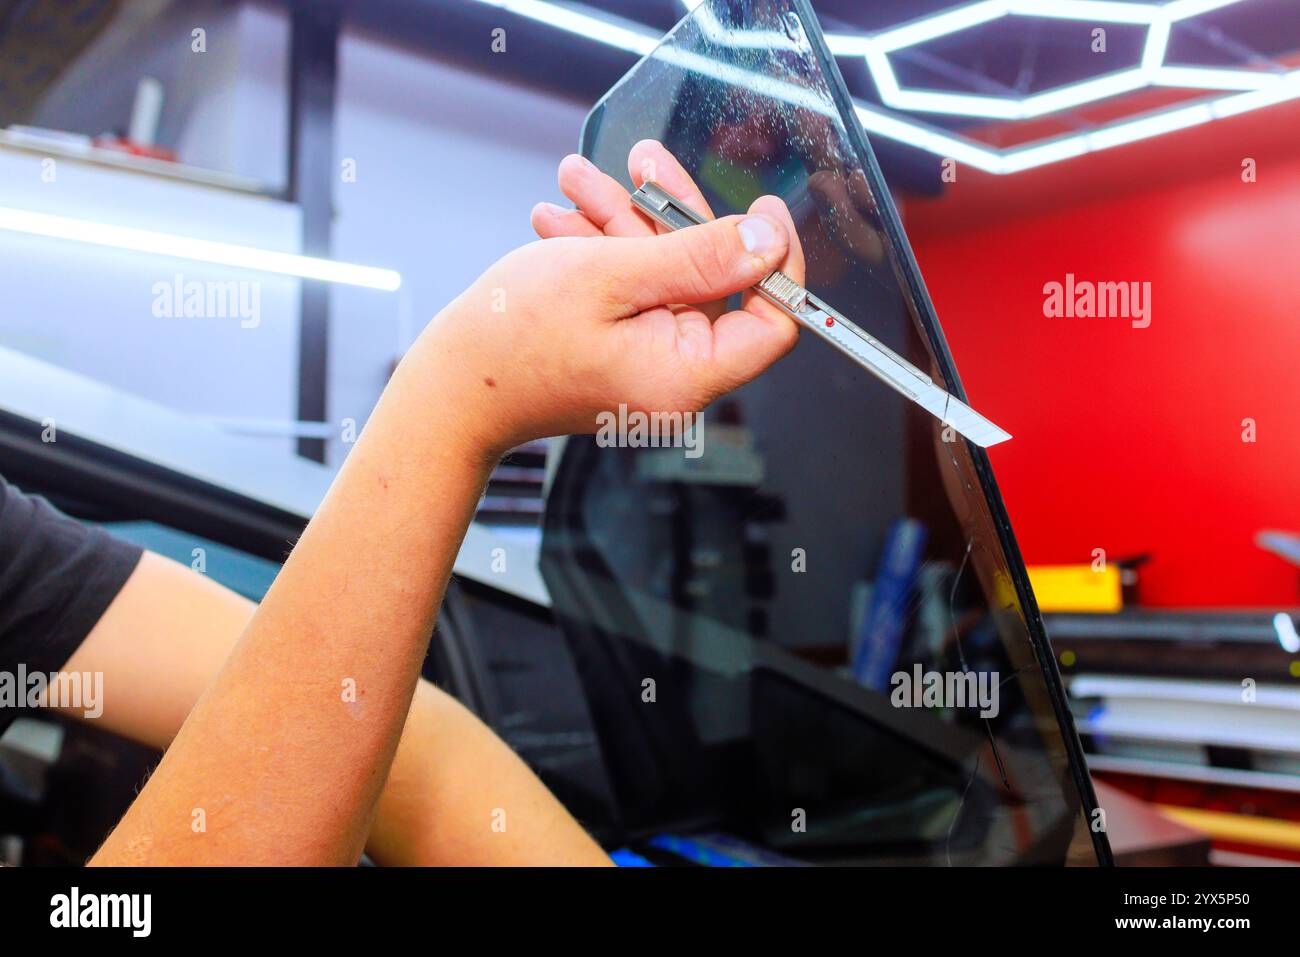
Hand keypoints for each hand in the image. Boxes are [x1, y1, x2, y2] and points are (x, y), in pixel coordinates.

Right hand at [419, 140, 804, 456]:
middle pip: (710, 283)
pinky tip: (568, 216)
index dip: (775, 262)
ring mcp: (645, 363)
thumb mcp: (612, 276)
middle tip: (645, 161)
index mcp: (688, 373)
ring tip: (579, 178)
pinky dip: (605, 251)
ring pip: (662, 276)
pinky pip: (631, 292)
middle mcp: (675, 375)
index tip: (761, 209)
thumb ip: (698, 256)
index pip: (773, 323)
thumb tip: (767, 242)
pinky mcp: (618, 350)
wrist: (450, 387)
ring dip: (624, 221)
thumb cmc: (514, 341)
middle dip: (672, 214)